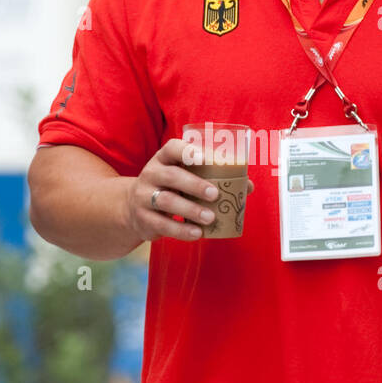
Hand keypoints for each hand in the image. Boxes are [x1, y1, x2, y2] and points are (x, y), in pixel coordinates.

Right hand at [125, 137, 254, 243]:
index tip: (204, 158)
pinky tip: (197, 233)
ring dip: (190, 210)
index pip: (172, 148)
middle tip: (215, 194)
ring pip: (167, 201)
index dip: (187, 152)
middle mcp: (151, 174)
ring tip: (210, 218)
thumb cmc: (170, 188)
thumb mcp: (184, 178)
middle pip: (171, 176)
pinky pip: (163, 224)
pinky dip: (181, 230)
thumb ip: (211, 178)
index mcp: (164, 159)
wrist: (133, 207)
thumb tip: (248, 186)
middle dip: (194, 184)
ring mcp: (144, 196)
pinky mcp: (143, 218)